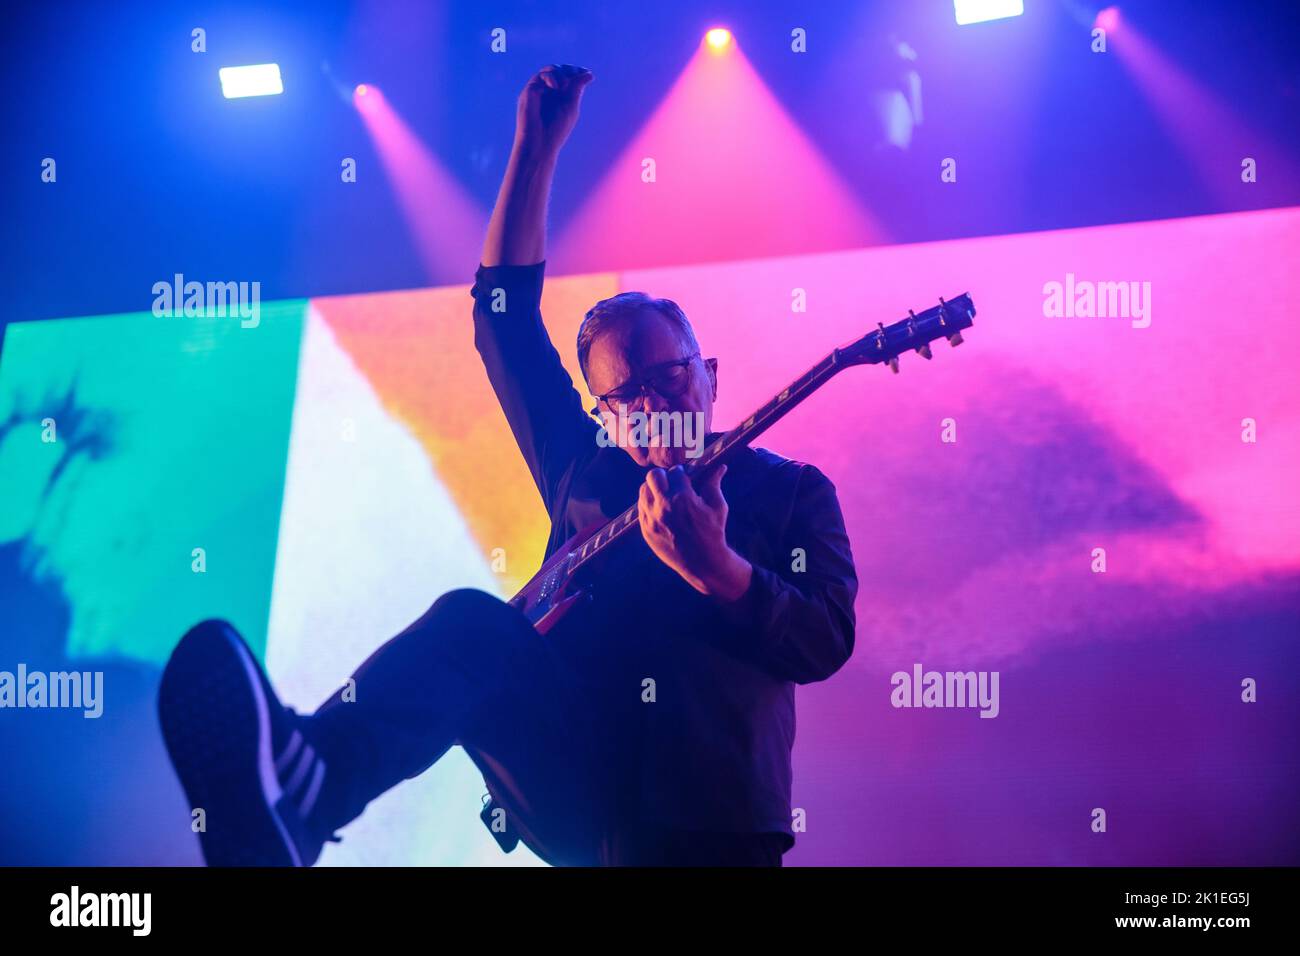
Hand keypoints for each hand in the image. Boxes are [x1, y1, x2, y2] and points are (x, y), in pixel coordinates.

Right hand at [515, 64, 592, 157]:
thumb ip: (577, 88)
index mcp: (559, 95)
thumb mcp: (571, 106)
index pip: (567, 76)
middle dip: (568, 69)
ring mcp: (537, 91)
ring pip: (548, 70)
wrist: (540, 143)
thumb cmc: (556, 129)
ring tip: (564, 84)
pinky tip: (556, 87)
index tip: (586, 72)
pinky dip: (550, 78)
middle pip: (558, 70)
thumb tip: (589, 73)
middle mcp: (547, 92)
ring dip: (559, 73)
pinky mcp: (528, 92)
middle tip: (576, 74)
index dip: (575, 71)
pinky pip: (539, 77)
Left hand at [637, 465, 752, 601]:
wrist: (703, 562)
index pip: (675, 472)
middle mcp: (664, 506)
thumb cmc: (713, 532)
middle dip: (663, 475)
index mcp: (683, 498)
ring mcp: (652, 519)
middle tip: (671, 482)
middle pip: (652, 476)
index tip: (685, 478)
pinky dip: (649, 504)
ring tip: (665, 495)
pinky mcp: (646, 529)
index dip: (681, 472)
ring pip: (643, 490)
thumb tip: (720, 467)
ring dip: (654, 489)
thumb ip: (714, 484)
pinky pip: (641, 508)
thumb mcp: (718, 507)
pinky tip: (660, 508)